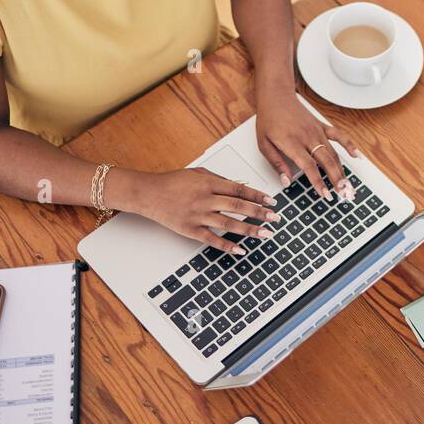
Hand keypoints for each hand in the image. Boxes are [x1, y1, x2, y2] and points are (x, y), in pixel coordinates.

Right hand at [118, 168, 279, 252]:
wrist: (148, 193)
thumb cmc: (173, 182)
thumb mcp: (198, 174)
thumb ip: (220, 180)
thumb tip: (242, 187)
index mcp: (209, 183)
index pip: (239, 190)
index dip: (258, 196)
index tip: (272, 201)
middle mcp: (205, 199)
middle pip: (238, 207)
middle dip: (259, 213)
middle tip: (275, 218)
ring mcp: (197, 215)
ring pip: (228, 224)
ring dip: (249, 230)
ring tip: (266, 234)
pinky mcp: (189, 229)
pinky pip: (211, 239)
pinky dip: (227, 246)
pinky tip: (240, 250)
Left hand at [255, 87, 360, 199]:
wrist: (276, 97)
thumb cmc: (268, 120)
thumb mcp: (263, 144)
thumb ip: (276, 163)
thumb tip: (286, 181)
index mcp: (292, 143)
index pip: (309, 166)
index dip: (318, 182)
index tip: (324, 194)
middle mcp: (308, 138)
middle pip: (326, 162)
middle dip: (336, 180)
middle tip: (343, 194)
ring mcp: (317, 132)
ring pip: (334, 153)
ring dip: (342, 170)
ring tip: (347, 185)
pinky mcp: (322, 126)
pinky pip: (339, 136)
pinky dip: (350, 146)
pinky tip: (357, 156)